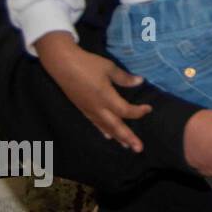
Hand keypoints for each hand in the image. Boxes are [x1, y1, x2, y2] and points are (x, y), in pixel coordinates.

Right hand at [36, 32, 150, 151]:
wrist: (61, 63)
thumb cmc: (87, 64)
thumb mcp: (109, 68)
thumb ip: (124, 78)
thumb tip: (140, 81)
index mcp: (106, 98)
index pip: (126, 111)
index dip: (138, 112)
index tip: (149, 109)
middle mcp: (98, 108)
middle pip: (116, 126)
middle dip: (128, 137)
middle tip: (139, 148)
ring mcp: (89, 109)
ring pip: (105, 127)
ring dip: (117, 137)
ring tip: (127, 146)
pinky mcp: (82, 108)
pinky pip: (95, 123)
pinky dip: (104, 130)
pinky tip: (108, 136)